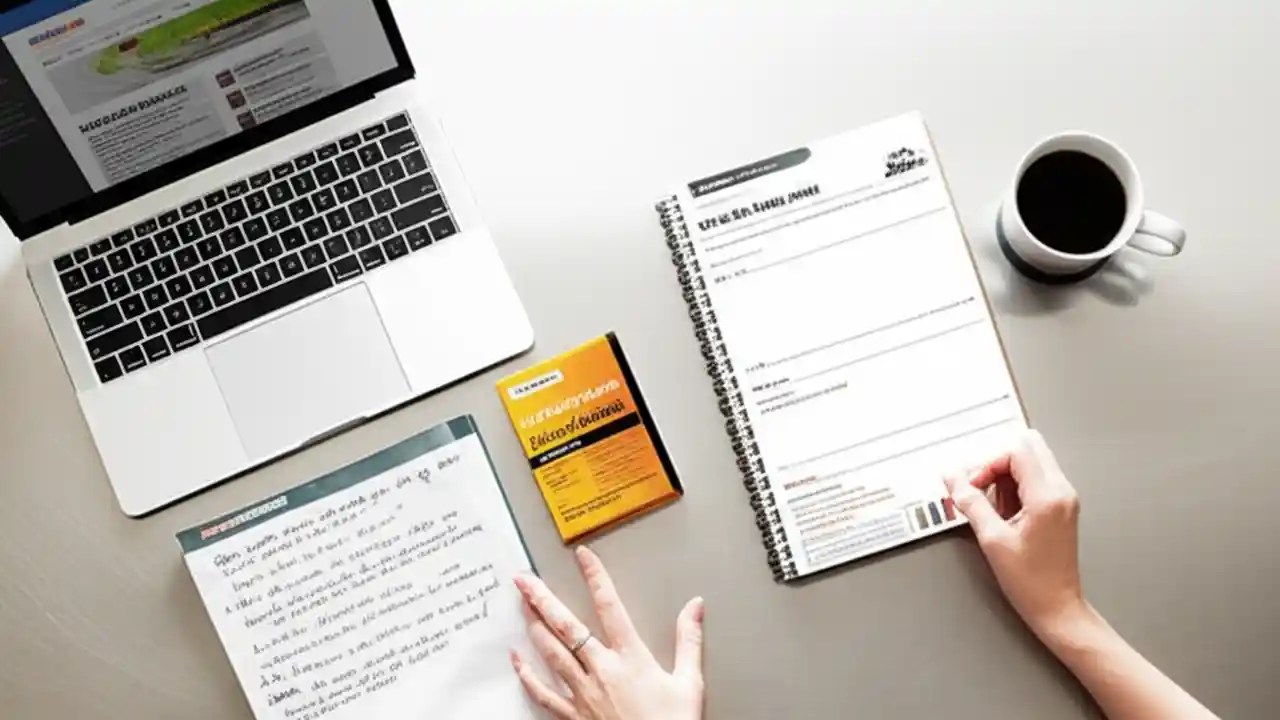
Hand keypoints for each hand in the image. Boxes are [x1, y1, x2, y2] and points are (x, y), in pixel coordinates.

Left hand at [511, 547, 704, 719]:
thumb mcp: (690, 683)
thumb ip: (689, 641)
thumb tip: (695, 607)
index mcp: (631, 659)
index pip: (609, 607)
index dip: (595, 577)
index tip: (582, 556)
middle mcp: (601, 672)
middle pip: (566, 627)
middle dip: (542, 599)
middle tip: (524, 579)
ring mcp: (583, 694)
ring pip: (550, 653)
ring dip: (533, 626)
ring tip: (520, 605)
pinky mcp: (573, 717)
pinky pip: (543, 693)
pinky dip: (527, 675)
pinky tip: (516, 660)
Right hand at [944, 430, 1088, 639]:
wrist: (1058, 608)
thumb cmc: (1030, 581)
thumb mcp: (992, 539)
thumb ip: (970, 502)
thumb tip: (951, 477)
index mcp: (1048, 496)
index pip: (1017, 451)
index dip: (988, 463)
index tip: (974, 487)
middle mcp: (1062, 490)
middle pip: (1028, 447)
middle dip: (997, 462)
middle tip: (981, 488)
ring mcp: (1064, 497)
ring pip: (1031, 460)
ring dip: (1006, 475)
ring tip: (993, 508)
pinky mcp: (1060, 506)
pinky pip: (1035, 479)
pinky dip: (1015, 486)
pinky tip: (1004, 513)